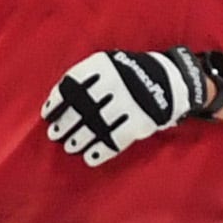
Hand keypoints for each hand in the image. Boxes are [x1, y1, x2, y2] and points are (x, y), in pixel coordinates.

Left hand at [43, 46, 222, 166]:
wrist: (173, 80)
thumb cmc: (131, 75)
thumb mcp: (110, 65)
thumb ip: (88, 80)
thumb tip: (57, 104)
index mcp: (102, 65)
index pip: (71, 85)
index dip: (57, 102)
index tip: (48, 115)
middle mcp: (114, 82)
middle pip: (81, 108)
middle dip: (66, 123)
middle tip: (56, 134)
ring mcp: (128, 103)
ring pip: (96, 126)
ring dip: (80, 138)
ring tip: (71, 146)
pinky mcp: (140, 121)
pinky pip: (116, 139)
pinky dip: (102, 150)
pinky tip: (91, 157)